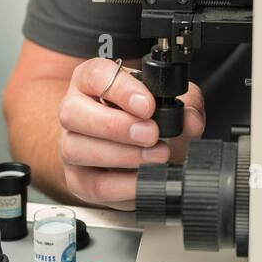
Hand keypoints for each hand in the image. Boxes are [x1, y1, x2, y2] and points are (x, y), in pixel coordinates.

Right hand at [56, 58, 205, 209]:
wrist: (137, 148)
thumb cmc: (149, 118)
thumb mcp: (172, 101)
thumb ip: (186, 104)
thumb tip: (190, 120)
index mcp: (92, 81)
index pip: (95, 76)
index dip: (122, 90)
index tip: (148, 105)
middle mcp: (75, 109)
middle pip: (73, 112)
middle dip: (117, 126)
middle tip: (152, 134)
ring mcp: (70, 144)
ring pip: (77, 149)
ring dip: (123, 156)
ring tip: (156, 156)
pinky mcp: (78, 179)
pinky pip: (93, 184)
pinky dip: (124, 185)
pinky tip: (146, 178)